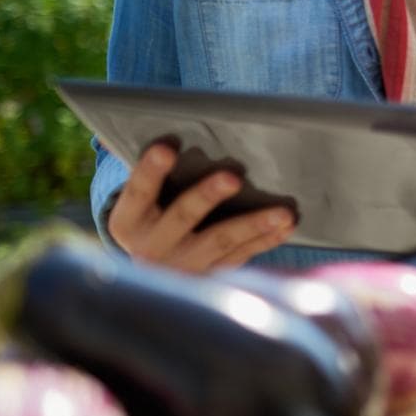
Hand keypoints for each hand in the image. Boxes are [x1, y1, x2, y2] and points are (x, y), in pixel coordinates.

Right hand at [106, 143, 296, 270]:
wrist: (150, 277)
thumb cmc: (150, 219)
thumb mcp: (139, 204)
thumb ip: (150, 176)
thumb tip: (151, 138)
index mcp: (128, 221)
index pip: (139, 191)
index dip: (151, 170)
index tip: (166, 147)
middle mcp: (152, 246)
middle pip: (183, 216)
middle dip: (207, 196)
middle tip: (233, 177)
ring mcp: (182, 264)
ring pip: (220, 241)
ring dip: (253, 225)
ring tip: (283, 212)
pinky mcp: (209, 276)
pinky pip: (241, 256)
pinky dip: (266, 241)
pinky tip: (287, 226)